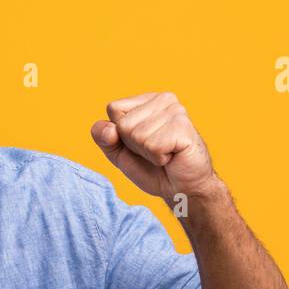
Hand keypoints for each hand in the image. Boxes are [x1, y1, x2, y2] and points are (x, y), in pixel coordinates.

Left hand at [90, 92, 218, 203]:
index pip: (113, 109)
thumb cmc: (152, 168)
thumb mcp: (119, 153)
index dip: (120, 134)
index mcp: (147, 100)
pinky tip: (172, 156)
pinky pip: (153, 146)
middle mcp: (163, 99)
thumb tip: (108, 129)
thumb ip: (104, 138)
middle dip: (134, 145)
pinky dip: (159, 158)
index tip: (139, 143)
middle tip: (155, 151)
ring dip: (148, 153)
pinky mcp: (184, 127)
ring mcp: (176, 111)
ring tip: (165, 154)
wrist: (181, 189)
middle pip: (124, 124)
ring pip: (137, 135)